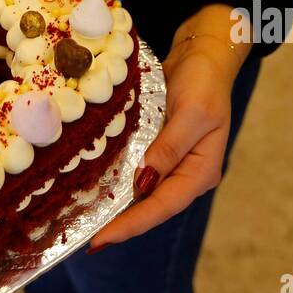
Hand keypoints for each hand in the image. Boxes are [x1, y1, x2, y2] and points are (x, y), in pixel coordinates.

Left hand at [89, 33, 241, 247]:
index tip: (103, 239)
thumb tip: (144, 181)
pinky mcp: (160, 148)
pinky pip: (139, 171)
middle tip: (88, 239)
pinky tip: (99, 188)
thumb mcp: (192, 112)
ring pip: (144, 193)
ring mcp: (174, 162)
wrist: (204, 53)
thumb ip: (170, 147)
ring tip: (89, 223)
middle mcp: (187, 174)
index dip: (132, 224)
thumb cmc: (204, 81)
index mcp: (201, 172)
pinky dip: (120, 182)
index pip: (162, 206)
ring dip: (119, 207)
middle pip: (152, 206)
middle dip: (122, 223)